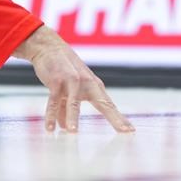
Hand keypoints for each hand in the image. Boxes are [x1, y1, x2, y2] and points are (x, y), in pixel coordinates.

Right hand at [12, 25, 133, 133]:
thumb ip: (66, 109)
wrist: (49, 47)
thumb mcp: (69, 90)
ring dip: (72, 118)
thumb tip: (65, 127)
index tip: (131, 131)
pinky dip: (51, 115)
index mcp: (94, 86)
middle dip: (115, 118)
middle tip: (125, 132)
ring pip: (73, 103)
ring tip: (72, 132)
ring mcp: (72, 82)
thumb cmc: (63, 69)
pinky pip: (53, 101)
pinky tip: (50, 128)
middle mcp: (87, 84)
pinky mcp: (57, 81)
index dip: (119, 119)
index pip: (109, 105)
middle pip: (103, 104)